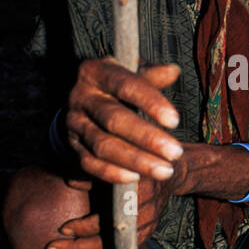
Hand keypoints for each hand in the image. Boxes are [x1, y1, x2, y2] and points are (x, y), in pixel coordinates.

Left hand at [46, 163, 186, 248]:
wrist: (170, 173)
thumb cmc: (137, 164)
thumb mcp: (119, 162)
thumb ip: (96, 173)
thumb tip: (71, 182)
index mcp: (137, 196)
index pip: (110, 220)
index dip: (86, 227)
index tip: (63, 229)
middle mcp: (143, 218)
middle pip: (109, 242)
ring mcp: (145, 231)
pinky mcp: (143, 238)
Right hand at [65, 57, 183, 185]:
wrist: (79, 105)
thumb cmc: (114, 87)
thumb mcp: (129, 74)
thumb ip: (151, 75)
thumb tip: (173, 71)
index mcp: (96, 72)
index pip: (126, 85)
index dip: (151, 102)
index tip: (175, 121)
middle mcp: (81, 97)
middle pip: (114, 120)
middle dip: (147, 138)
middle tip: (176, 153)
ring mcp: (74, 123)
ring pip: (103, 146)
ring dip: (136, 161)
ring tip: (165, 170)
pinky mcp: (72, 146)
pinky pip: (90, 163)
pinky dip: (113, 173)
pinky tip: (137, 177)